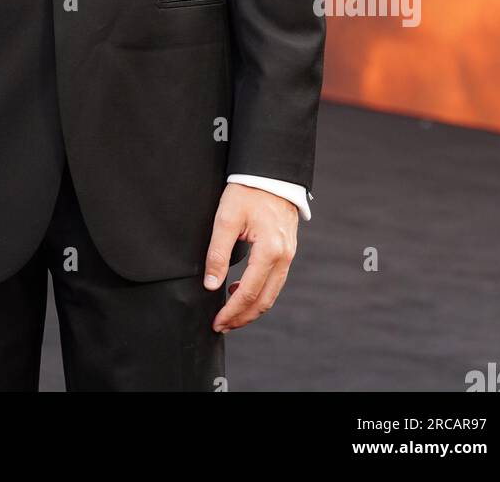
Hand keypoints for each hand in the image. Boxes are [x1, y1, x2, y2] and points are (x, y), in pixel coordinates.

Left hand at [202, 183, 297, 331]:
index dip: (232, 311)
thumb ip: (217, 253)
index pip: (250, 292)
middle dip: (242, 317)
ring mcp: (288, 255)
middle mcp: (284, 257)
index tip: (217, 322)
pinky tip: (241, 291)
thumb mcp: (226, 218)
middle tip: (222, 325)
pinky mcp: (287, 251)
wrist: (270, 173)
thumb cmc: (248, 191)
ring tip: (229, 314)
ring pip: (272, 293)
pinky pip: (275, 281)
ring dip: (251, 308)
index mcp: (270, 250)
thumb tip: (211, 284)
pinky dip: (259, 293)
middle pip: (264, 300)